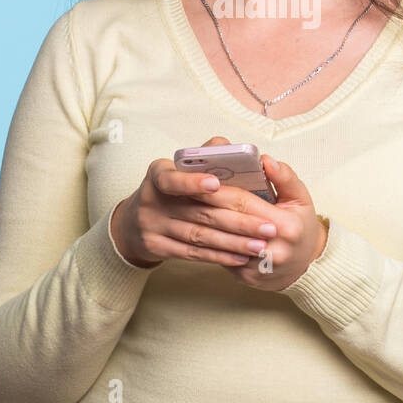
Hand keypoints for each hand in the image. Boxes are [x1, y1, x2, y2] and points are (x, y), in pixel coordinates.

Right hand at [110, 136, 279, 268]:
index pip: (172, 179)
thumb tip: (227, 145)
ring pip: (200, 236)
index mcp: (157, 174)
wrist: (134, 223)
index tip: (215, 184)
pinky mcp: (157, 248)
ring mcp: (151, 226)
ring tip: (261, 244)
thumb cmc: (169, 190)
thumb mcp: (178, 168)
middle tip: (268, 226)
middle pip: (199, 212)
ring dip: (234, 242)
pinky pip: (192, 253)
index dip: (193, 182)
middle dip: (238, 220)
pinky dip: (219, 255)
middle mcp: (151, 200)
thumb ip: (203, 155)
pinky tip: (241, 257)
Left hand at [188, 150, 326, 291]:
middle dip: (202, 204)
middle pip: (227, 222)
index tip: (198, 178)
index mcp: (285, 226)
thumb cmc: (300, 226)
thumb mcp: (301, 198)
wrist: (305, 265)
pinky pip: (221, 256)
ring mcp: (257, 267)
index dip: (218, 190)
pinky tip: (193, 229)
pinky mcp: (245, 277)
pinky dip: (207, 242)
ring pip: (220, 242)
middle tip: (180, 190)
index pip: (243, 203)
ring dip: (199, 224)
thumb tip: (265, 160)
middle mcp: (271, 250)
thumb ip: (285, 178)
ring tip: (181, 208)